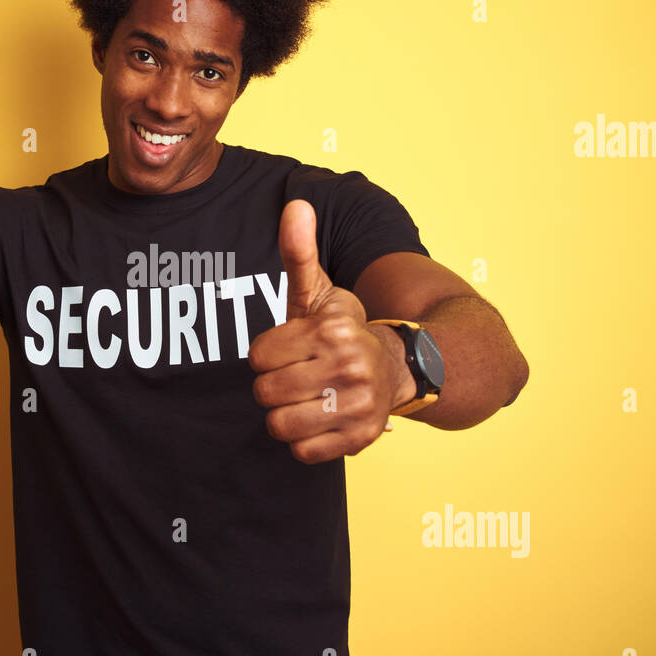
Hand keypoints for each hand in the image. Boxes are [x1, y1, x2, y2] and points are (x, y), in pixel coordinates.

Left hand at [248, 199, 415, 462]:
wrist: (397, 368)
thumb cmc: (341, 331)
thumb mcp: (319, 291)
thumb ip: (299, 252)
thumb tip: (294, 204)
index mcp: (332, 330)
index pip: (259, 355)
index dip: (268, 353)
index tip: (289, 349)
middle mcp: (349, 366)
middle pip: (266, 392)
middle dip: (274, 385)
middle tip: (296, 376)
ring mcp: (357, 405)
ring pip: (279, 425)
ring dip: (285, 415)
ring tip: (305, 398)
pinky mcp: (360, 438)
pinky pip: (302, 452)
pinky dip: (304, 441)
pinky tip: (319, 420)